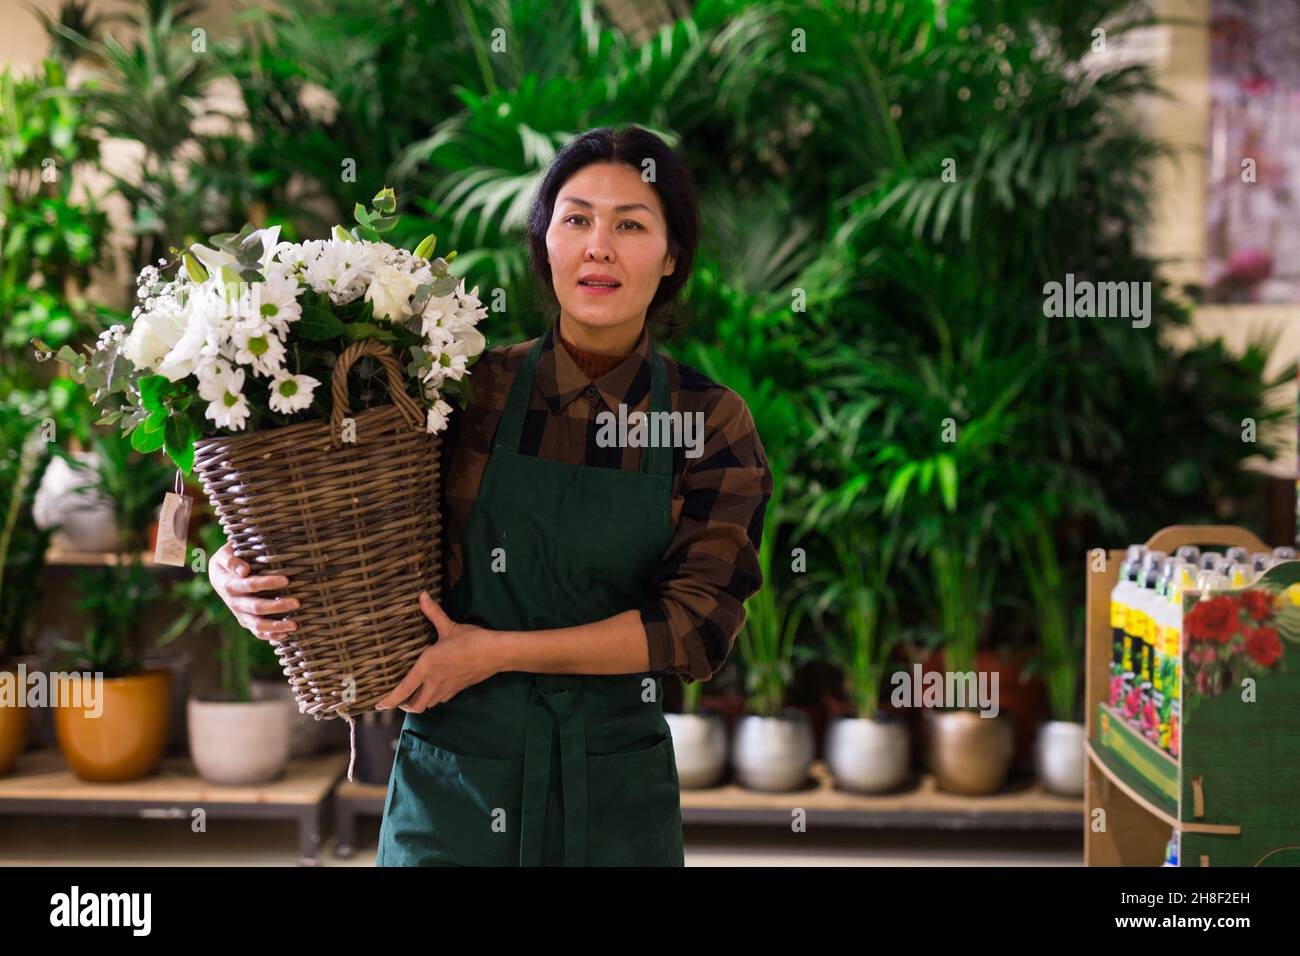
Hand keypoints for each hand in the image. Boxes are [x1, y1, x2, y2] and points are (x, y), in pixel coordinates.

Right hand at [208, 541, 299, 641]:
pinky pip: (258, 632)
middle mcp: (234, 602)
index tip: (286, 580)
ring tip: (294, 625)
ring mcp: (240, 614)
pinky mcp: (246, 621)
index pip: (250, 585)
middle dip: (277, 606)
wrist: (219, 574)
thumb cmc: (228, 559)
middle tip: (297, 603)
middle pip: (256, 607)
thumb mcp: (224, 554)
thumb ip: (231, 560)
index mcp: (229, 585)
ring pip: (257, 625)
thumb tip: (244, 571)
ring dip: (276, 626)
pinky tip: (286, 635)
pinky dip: (271, 636)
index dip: (267, 583)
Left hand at [375, 591, 500, 712]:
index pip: (403, 689)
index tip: (378, 705)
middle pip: (415, 706)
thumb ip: (433, 613)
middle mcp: (434, 682)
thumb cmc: (471, 640)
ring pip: (429, 705)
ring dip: (420, 703)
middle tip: (399, 700)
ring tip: (415, 694)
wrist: (495, 653)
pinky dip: (435, 697)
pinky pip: (442, 699)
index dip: (389, 700)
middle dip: (405, 706)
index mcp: (426, 667)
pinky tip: (436, 688)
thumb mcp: (450, 626)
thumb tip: (422, 595)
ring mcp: (447, 688)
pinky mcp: (459, 689)